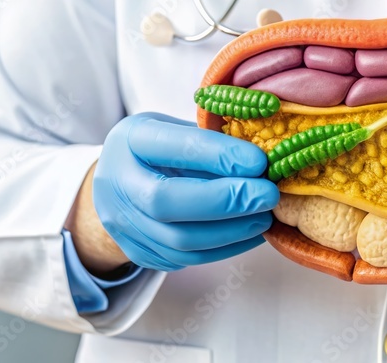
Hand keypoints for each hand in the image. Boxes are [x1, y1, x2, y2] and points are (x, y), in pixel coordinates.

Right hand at [83, 112, 277, 272]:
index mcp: (131, 139)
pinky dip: (225, 247)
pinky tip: (250, 233)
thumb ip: (212, 140)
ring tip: (264, 216)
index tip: (259, 162)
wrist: (119, 182)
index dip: (220, 155)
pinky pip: (186, 258)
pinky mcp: (139, 252)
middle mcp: (118, 182)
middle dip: (225, 200)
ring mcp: (124, 223)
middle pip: (167, 201)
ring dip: (231, 230)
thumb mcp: (178, 129)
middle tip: (267, 195)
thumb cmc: (161, 149)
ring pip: (179, 239)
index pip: (175, 147)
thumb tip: (265, 158)